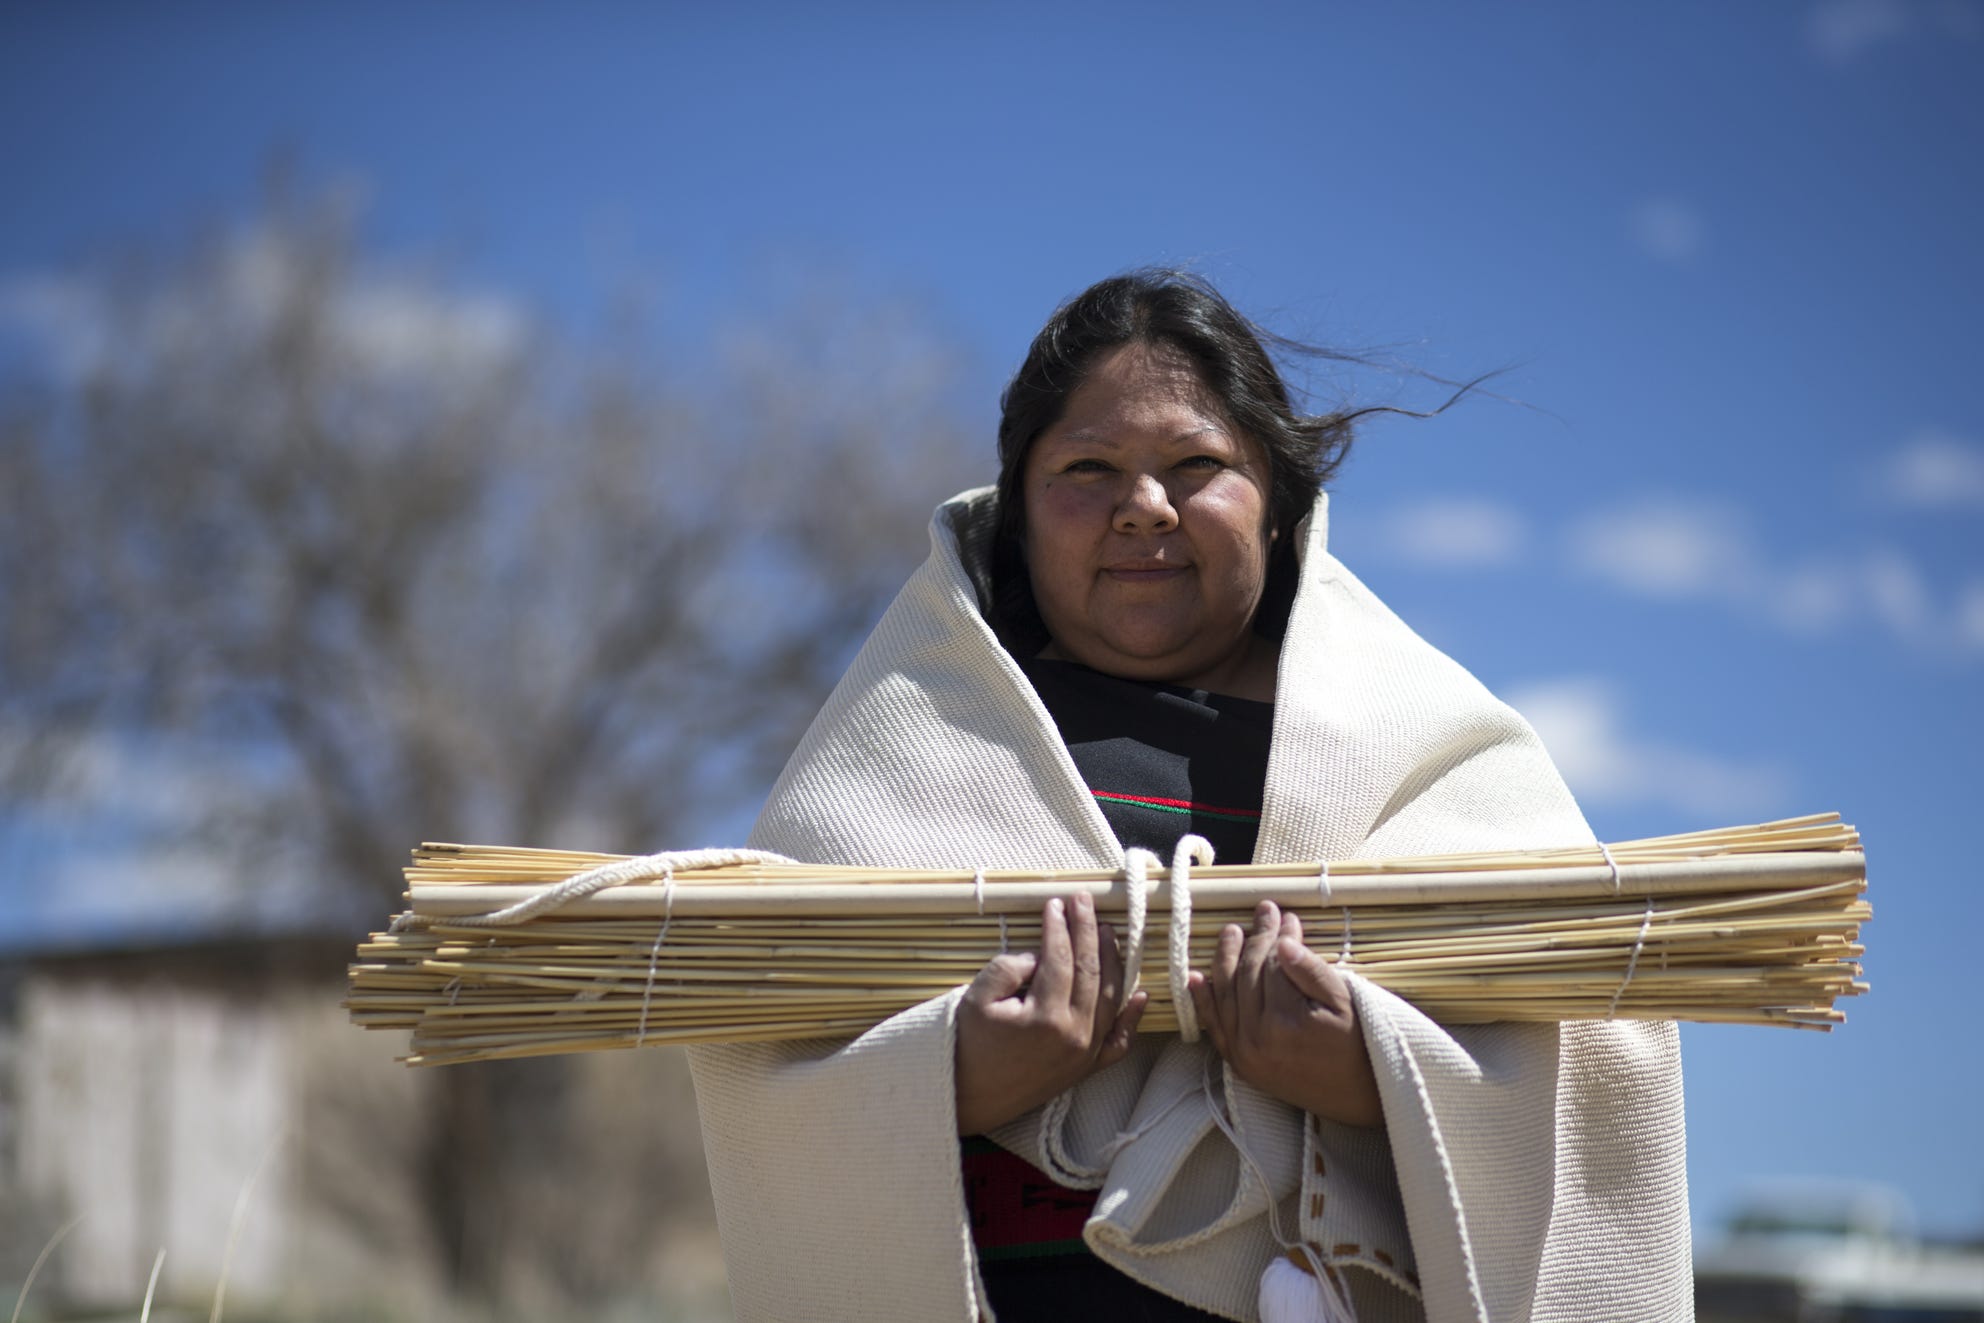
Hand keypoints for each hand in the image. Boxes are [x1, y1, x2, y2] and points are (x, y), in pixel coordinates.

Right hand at [955, 893, 1148, 1135]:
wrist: (964, 1097)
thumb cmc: (966, 1045)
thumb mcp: (977, 997)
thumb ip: (1011, 967)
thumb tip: (1041, 955)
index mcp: (1047, 1016)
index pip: (1061, 958)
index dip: (1059, 927)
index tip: (1055, 904)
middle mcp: (1075, 1035)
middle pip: (1090, 971)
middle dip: (1088, 931)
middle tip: (1084, 901)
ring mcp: (1084, 1054)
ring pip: (1109, 998)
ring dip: (1112, 960)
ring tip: (1106, 930)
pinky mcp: (1084, 1069)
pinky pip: (1118, 1042)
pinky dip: (1131, 1018)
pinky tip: (1140, 995)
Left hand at [1186, 900, 1382, 1128]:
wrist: (1363, 1097)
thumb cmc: (1360, 1046)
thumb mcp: (1345, 1002)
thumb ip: (1311, 971)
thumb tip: (1282, 942)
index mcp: (1284, 1021)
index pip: (1272, 964)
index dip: (1278, 936)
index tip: (1286, 916)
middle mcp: (1256, 1038)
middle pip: (1248, 975)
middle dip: (1256, 940)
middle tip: (1264, 912)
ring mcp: (1244, 1054)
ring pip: (1226, 995)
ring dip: (1226, 960)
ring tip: (1231, 933)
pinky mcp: (1241, 1065)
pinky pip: (1215, 1028)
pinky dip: (1203, 1002)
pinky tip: (1196, 977)